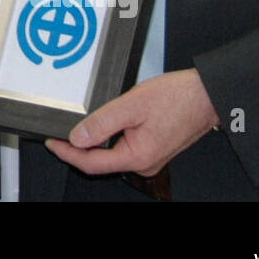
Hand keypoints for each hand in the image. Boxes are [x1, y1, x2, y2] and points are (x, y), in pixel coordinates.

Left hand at [45, 68, 220, 176]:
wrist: (206, 96)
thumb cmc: (178, 98)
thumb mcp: (131, 104)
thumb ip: (102, 122)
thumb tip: (77, 137)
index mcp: (138, 156)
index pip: (92, 163)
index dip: (67, 154)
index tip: (51, 142)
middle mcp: (144, 163)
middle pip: (100, 162)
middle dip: (78, 150)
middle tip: (59, 134)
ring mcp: (150, 158)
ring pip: (112, 155)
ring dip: (94, 144)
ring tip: (78, 128)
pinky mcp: (153, 149)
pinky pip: (124, 148)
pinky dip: (109, 140)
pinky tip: (103, 127)